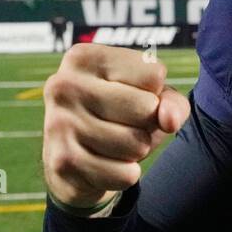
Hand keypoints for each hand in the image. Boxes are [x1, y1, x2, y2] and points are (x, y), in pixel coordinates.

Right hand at [42, 43, 190, 208]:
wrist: (74, 163)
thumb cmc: (120, 118)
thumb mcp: (151, 99)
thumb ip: (173, 103)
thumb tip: (169, 121)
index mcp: (85, 57)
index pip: (154, 75)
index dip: (154, 94)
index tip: (130, 96)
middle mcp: (64, 84)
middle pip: (146, 108)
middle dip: (148, 124)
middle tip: (125, 125)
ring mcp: (59, 122)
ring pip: (136, 144)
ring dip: (137, 151)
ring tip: (115, 144)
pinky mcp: (61, 161)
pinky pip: (124, 174)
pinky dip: (125, 174)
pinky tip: (105, 165)